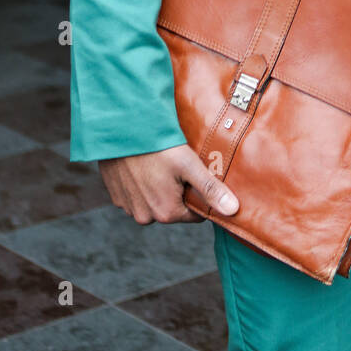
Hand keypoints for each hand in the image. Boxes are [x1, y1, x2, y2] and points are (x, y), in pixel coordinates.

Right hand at [99, 143, 239, 224]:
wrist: (119, 132)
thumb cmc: (156, 147)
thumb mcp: (188, 165)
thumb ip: (210, 189)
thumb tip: (233, 211)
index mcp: (167, 213)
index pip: (195, 213)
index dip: (199, 194)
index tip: (196, 175)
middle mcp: (146, 217)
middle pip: (174, 208)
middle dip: (179, 191)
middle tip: (177, 166)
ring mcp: (129, 208)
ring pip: (155, 202)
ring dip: (159, 188)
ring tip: (159, 164)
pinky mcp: (117, 197)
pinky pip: (137, 196)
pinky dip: (142, 184)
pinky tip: (144, 166)